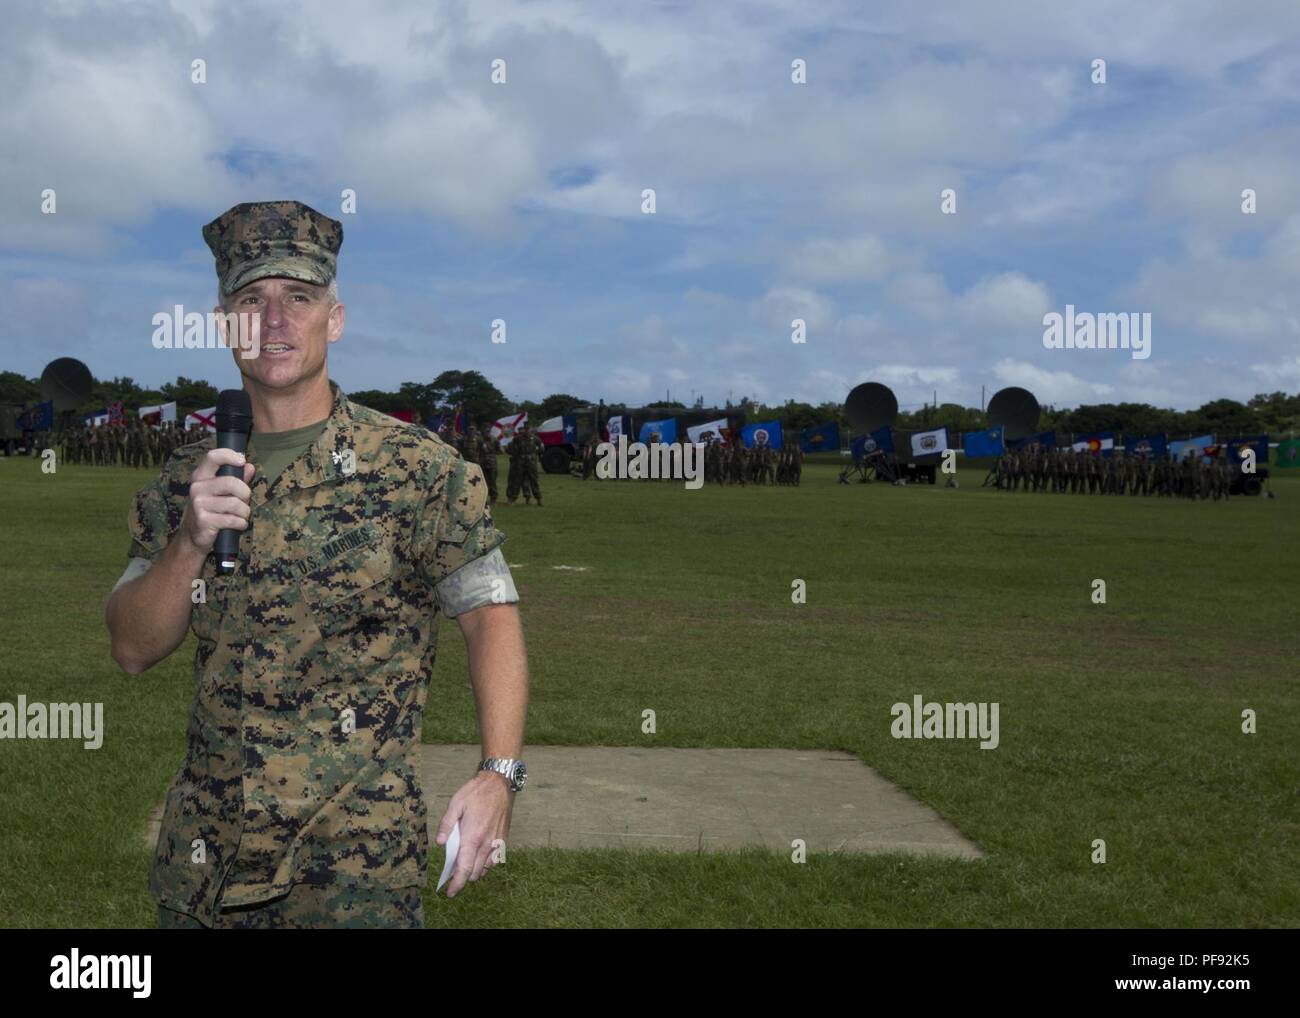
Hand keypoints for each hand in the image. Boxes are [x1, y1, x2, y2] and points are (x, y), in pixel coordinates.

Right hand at [181, 448, 255, 554]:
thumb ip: (237, 478)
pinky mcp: (204, 520)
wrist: (193, 536)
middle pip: (231, 483)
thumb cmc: (211, 510)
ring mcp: (199, 504)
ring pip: (235, 503)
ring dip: (244, 512)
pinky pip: (233, 519)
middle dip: (245, 494)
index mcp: (201, 476)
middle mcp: (197, 487)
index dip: (229, 455)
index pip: (213, 457)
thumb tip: (249, 466)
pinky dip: (241, 523)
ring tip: (240, 515)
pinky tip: (237, 524)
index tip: (242, 460)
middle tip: (244, 501)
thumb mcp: (221, 492)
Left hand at [434, 771, 514, 897]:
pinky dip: (485, 865)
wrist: (499, 784)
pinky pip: (494, 861)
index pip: (464, 869)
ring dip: (474, 871)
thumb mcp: (456, 804)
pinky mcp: (503, 840)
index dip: (456, 884)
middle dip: (463, 878)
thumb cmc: (476, 793)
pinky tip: (478, 857)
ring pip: (485, 869)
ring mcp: (496, 843)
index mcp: (472, 837)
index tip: (449, 893)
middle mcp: (486, 844)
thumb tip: (439, 843)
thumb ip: (446, 825)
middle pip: (474, 873)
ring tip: (465, 864)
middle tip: (452, 872)